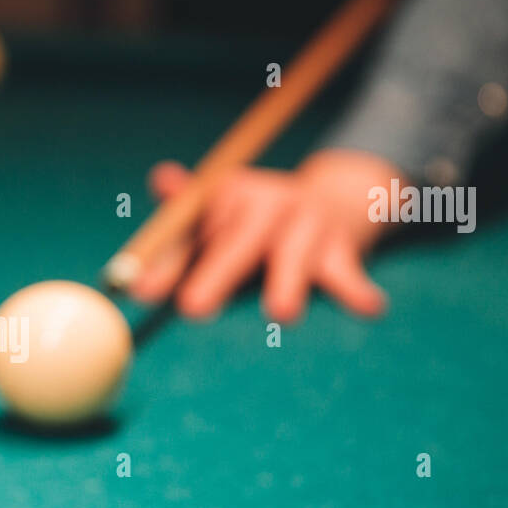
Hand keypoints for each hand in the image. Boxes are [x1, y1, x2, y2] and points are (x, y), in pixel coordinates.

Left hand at [130, 149, 401, 322]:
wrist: (337, 196)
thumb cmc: (256, 221)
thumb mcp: (217, 215)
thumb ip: (178, 226)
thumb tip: (149, 192)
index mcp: (229, 197)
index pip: (191, 232)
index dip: (165, 264)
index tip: (139, 293)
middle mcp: (267, 205)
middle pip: (237, 242)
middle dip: (215, 274)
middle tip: (193, 308)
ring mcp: (307, 224)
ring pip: (294, 256)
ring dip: (287, 283)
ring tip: (282, 314)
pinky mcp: (343, 248)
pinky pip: (349, 271)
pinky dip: (358, 291)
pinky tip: (369, 309)